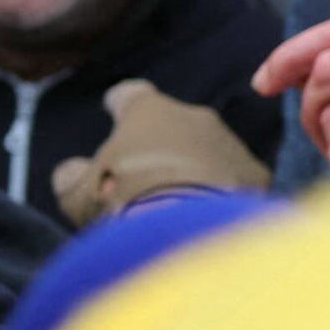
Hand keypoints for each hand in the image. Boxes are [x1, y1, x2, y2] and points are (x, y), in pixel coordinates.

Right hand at [50, 77, 269, 226]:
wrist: (185, 233)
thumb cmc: (122, 201)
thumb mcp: (78, 193)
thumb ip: (73, 175)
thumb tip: (73, 172)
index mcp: (146, 109)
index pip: (131, 96)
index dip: (121, 108)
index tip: (115, 117)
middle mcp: (193, 115)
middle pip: (175, 124)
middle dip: (162, 145)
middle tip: (146, 178)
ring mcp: (230, 144)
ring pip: (209, 150)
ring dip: (196, 168)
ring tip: (181, 203)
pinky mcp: (257, 175)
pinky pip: (235, 179)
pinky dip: (222, 193)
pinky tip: (207, 217)